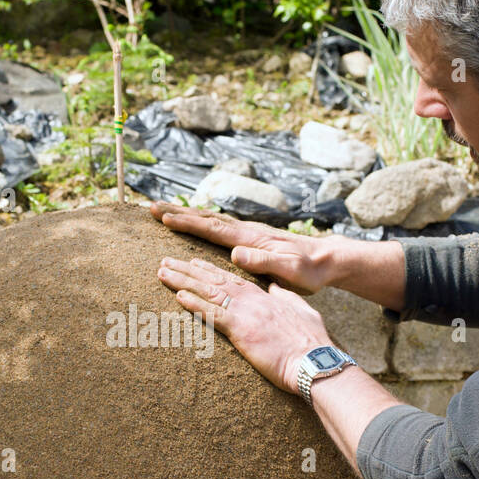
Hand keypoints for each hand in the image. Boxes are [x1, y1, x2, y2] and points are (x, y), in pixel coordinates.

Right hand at [149, 200, 336, 294]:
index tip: (164, 218)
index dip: (187, 223)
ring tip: (164, 211)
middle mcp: (246, 232)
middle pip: (206, 218)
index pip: (212, 228)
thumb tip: (235, 253)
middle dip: (178, 212)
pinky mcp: (251, 240)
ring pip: (211, 220)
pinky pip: (219, 228)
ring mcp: (249, 234)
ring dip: (186, 215)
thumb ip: (264, 262)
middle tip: (151, 207)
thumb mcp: (289, 270)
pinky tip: (195, 223)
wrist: (327, 261)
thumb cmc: (309, 271)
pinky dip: (201, 222)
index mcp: (250, 239)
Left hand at [157, 255, 330, 394]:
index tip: (193, 262)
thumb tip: (276, 288)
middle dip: (188, 269)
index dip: (210, 270)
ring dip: (183, 281)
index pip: (232, 278)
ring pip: (208, 291)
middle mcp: (252, 299)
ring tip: (163, 272)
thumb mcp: (302, 312)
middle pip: (214, 279)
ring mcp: (246, 313)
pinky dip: (195, 304)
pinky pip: (213, 314)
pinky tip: (179, 297)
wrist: (314, 360)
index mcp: (265, 296)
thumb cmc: (312, 342)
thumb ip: (285, 298)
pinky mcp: (241, 329)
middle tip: (166, 261)